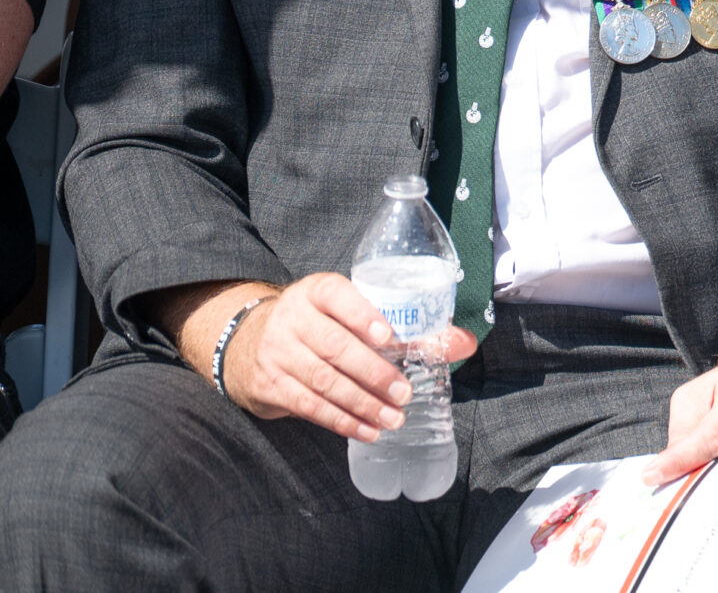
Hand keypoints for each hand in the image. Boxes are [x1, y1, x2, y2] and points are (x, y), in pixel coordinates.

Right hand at [220, 274, 477, 439]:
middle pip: (334, 347)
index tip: (387, 336)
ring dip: (361, 404)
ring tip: (393, 418)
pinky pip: (307, 406)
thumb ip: (406, 327)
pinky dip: (340, 420)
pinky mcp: (270, 384)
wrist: (248, 340)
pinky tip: (366, 430)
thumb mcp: (351, 311)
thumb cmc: (322, 323)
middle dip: (373, 373)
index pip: (338, 296)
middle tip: (404, 393)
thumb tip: (464, 343)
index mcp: (318, 291)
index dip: (362, 315)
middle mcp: (293, 318)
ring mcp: (277, 353)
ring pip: (322, 381)